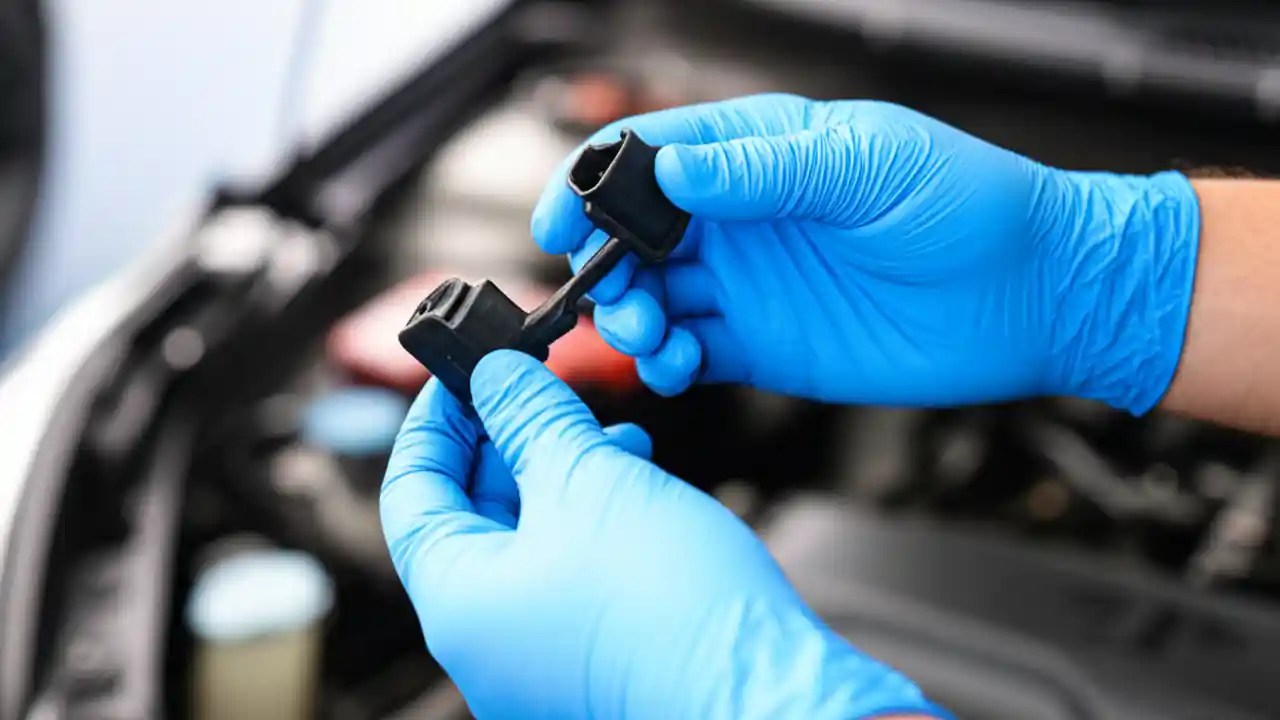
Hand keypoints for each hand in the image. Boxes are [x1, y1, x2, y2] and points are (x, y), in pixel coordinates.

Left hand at [381, 350, 947, 718]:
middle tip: (543, 384)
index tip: (466, 372)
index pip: (411, 493)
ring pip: (529, 544)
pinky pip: (570, 577)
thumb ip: (530, 418)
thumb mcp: (588, 480)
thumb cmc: (668, 602)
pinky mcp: (593, 665)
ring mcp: (539, 662)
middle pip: (471, 517)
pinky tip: (639, 480)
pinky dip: (593, 520)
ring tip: (612, 429)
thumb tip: (496, 377)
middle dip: (510, 440)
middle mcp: (486, 643)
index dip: (434, 421)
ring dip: (562, 474)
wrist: (767, 699)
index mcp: (457, 603)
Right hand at [532, 95, 1198, 413]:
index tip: (561, 220)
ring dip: (630, 317)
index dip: (593, 184)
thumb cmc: (969, 205)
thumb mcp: (868, 165)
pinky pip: (691, 353)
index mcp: (759, 153)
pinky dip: (667, 363)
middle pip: (634, 235)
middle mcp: (743, 218)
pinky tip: (679, 367)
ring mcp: (750, 284)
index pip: (649, 157)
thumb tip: (675, 173)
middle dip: (604, 264)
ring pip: (653, 297)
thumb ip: (765, 170)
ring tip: (650, 335)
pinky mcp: (765, 345)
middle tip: (614, 297)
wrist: (1033, 293)